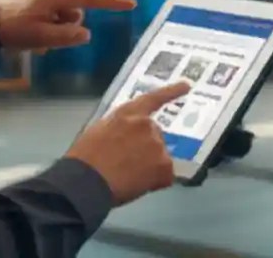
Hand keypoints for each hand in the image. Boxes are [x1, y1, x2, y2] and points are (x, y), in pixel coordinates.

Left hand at [0, 0, 135, 51]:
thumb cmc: (13, 30)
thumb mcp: (43, 38)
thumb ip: (68, 36)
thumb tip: (85, 34)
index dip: (111, 3)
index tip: (130, 4)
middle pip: (75, 9)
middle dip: (68, 27)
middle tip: (48, 41)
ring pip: (62, 13)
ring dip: (56, 28)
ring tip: (35, 39)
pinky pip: (49, 12)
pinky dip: (47, 25)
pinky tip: (31, 35)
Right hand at [65, 82, 190, 205]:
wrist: (86, 181)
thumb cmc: (85, 159)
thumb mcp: (100, 130)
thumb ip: (120, 127)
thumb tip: (128, 137)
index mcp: (127, 114)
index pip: (153, 99)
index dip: (171, 92)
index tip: (187, 85)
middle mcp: (146, 124)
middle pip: (155, 135)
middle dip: (146, 148)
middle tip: (126, 164)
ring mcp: (157, 144)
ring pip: (159, 157)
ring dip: (149, 165)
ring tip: (127, 177)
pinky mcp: (164, 165)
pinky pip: (164, 176)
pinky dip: (155, 182)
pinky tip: (138, 185)